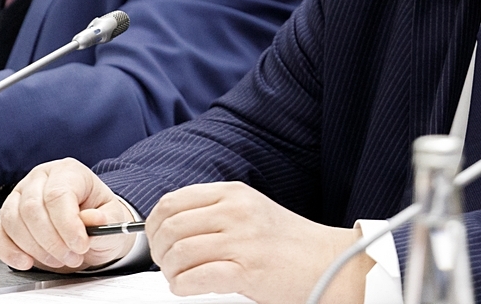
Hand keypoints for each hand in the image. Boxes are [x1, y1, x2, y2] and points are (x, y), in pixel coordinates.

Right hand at [0, 158, 136, 271]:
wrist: (89, 229)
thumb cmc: (100, 218)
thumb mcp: (114, 218)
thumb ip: (106, 219)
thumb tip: (93, 219)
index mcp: (68, 171)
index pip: (58, 194)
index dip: (68, 224)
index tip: (80, 245)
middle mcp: (40, 179)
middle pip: (32, 208)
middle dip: (52, 240)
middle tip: (72, 256)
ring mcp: (19, 196)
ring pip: (13, 222)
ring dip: (36, 249)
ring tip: (59, 259)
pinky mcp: (6, 217)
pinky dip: (9, 251)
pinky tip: (26, 262)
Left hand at [147, 181, 371, 303]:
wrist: (326, 262)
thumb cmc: (288, 241)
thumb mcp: (251, 209)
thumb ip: (215, 210)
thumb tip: (168, 224)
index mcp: (234, 193)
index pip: (172, 201)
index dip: (154, 224)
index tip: (156, 239)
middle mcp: (236, 211)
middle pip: (170, 227)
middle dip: (158, 250)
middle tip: (166, 263)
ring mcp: (242, 240)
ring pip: (179, 253)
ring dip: (170, 271)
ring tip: (179, 277)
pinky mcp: (247, 271)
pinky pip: (195, 278)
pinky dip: (182, 286)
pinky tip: (188, 287)